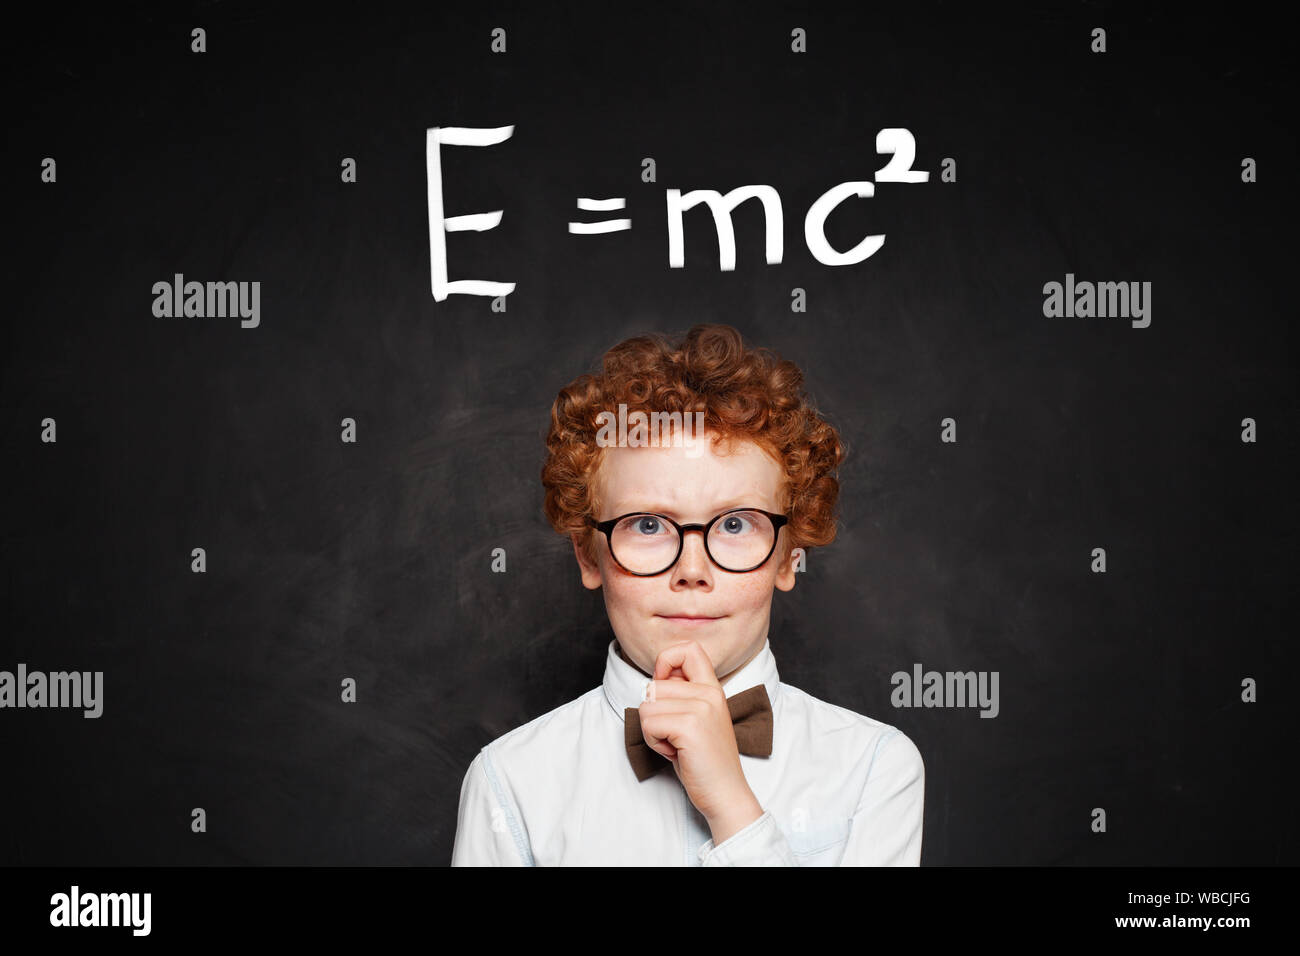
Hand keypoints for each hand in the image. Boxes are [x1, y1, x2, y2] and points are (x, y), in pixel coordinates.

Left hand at [637, 639, 763, 844]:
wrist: (725, 793)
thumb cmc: (705, 761)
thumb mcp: (698, 719)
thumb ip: (682, 695)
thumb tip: (655, 681)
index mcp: (713, 688)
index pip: (688, 649)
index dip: (665, 662)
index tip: (665, 688)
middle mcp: (709, 693)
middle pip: (654, 685)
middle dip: (654, 714)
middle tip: (675, 735)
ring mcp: (701, 708)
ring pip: (647, 705)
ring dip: (652, 731)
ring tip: (676, 745)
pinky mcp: (690, 727)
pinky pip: (648, 724)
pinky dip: (654, 742)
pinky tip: (675, 753)